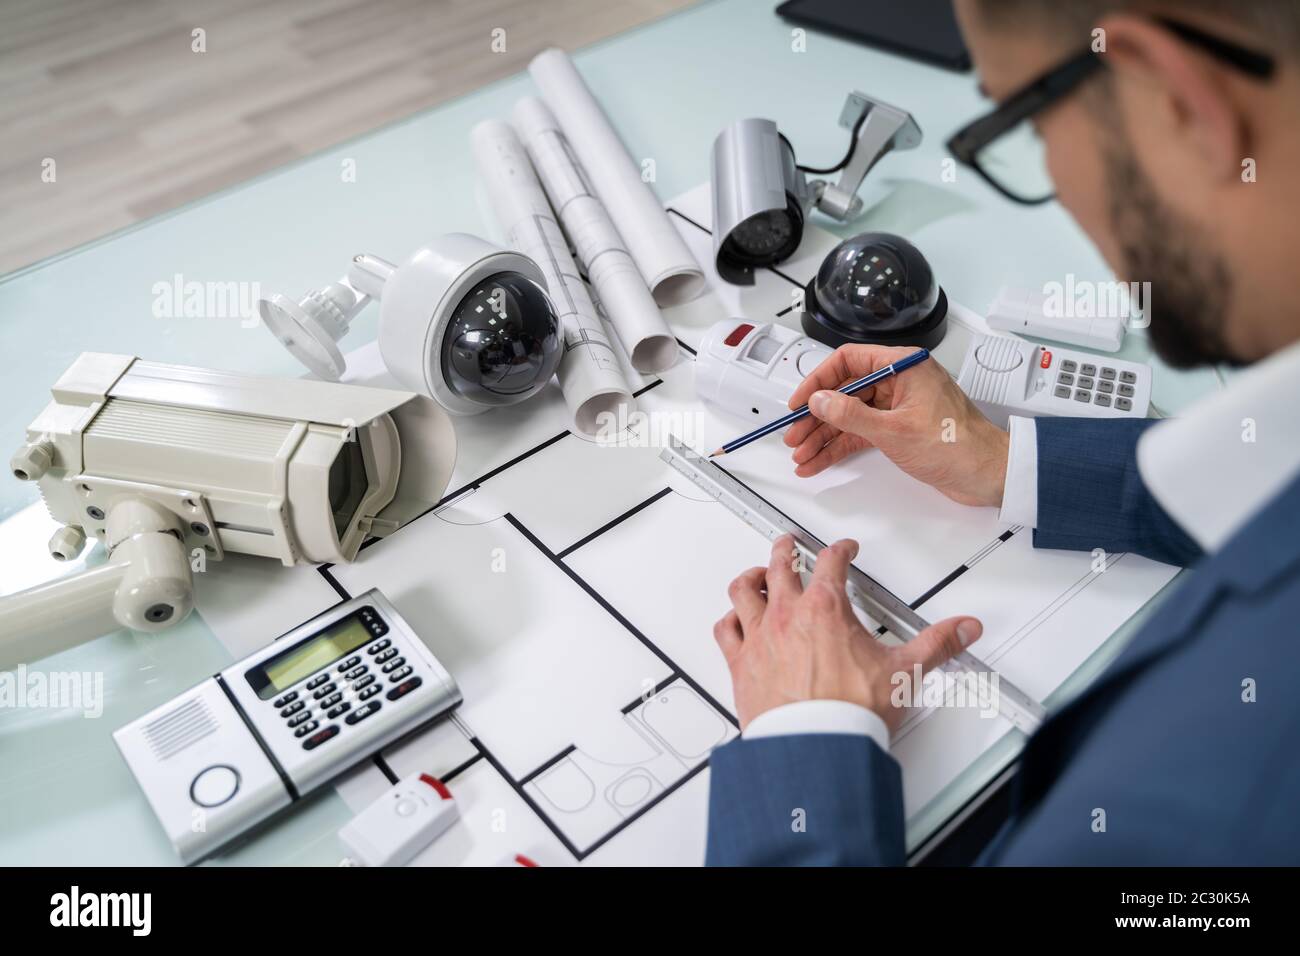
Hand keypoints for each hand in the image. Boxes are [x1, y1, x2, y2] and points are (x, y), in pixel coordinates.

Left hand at [715, 535, 983, 732]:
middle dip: (786, 550)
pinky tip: (734, 620)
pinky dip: (729, 620)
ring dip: (750, 578)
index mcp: (826, 610)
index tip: (845, 549)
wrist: (815, 746)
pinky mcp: (741, 664)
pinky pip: (726, 631)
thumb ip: (936, 645)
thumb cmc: (850, 712)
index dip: (840, 550)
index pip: (832, 563)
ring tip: (756, 573)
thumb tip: (962, 629)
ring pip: (744, 591)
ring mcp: (760, 638)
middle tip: (789, 544)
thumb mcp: (904, 673)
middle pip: (780, 566)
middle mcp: (787, 616)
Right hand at [784, 344, 1009, 507]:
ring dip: (824, 435)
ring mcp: (898, 406)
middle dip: (816, 416)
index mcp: (903, 366)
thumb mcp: (895, 431)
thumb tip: (820, 400)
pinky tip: (819, 460)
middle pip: (845, 391)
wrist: (989, 475)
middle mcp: (899, 381)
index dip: (819, 380)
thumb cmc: (958, 445)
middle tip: (794, 434)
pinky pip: (861, 433)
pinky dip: (840, 446)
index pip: (849, 361)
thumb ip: (852, 415)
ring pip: (850, 415)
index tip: (799, 401)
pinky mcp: (899, 429)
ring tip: (802, 454)